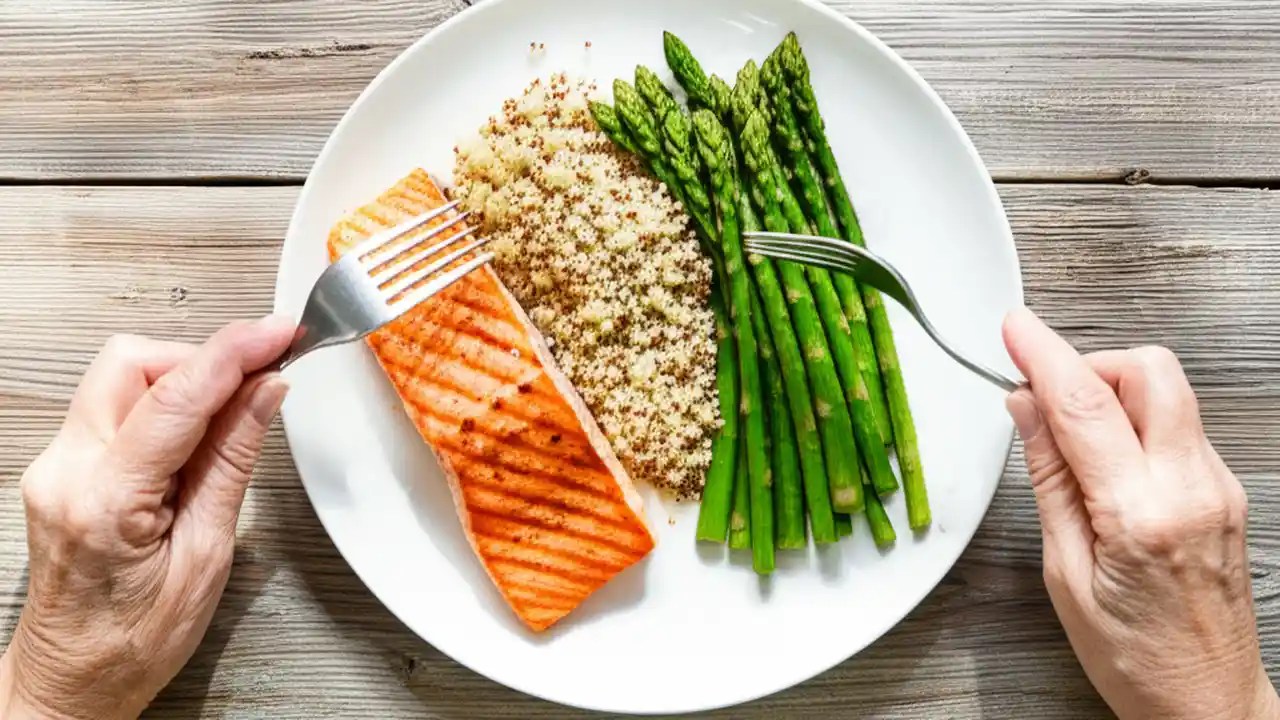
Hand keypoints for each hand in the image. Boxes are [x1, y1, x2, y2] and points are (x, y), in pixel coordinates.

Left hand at [0, 317, 293, 719]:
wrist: (72, 681)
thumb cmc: (133, 643)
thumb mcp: (206, 556)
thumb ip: (232, 463)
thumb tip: (263, 393)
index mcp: (104, 502)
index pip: (173, 398)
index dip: (233, 352)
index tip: (277, 331)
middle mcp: (65, 471)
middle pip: (132, 362)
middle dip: (203, 358)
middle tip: (262, 371)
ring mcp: (55, 465)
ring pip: (122, 376)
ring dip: (185, 378)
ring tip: (237, 410)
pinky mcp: (61, 466)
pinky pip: (115, 407)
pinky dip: (166, 403)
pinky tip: (201, 432)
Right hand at [1003, 308, 1277, 719]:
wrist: (1208, 703)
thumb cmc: (1135, 659)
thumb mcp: (1067, 574)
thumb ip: (1049, 479)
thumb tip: (1027, 409)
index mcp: (1143, 514)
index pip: (1087, 405)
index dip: (1044, 354)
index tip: (1014, 327)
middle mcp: (1194, 489)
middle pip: (1149, 371)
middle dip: (1089, 362)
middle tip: (1044, 392)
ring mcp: (1219, 486)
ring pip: (1166, 391)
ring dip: (1111, 391)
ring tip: (1068, 436)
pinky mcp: (1226, 490)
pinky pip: (1176, 425)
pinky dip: (1133, 420)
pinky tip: (1103, 460)